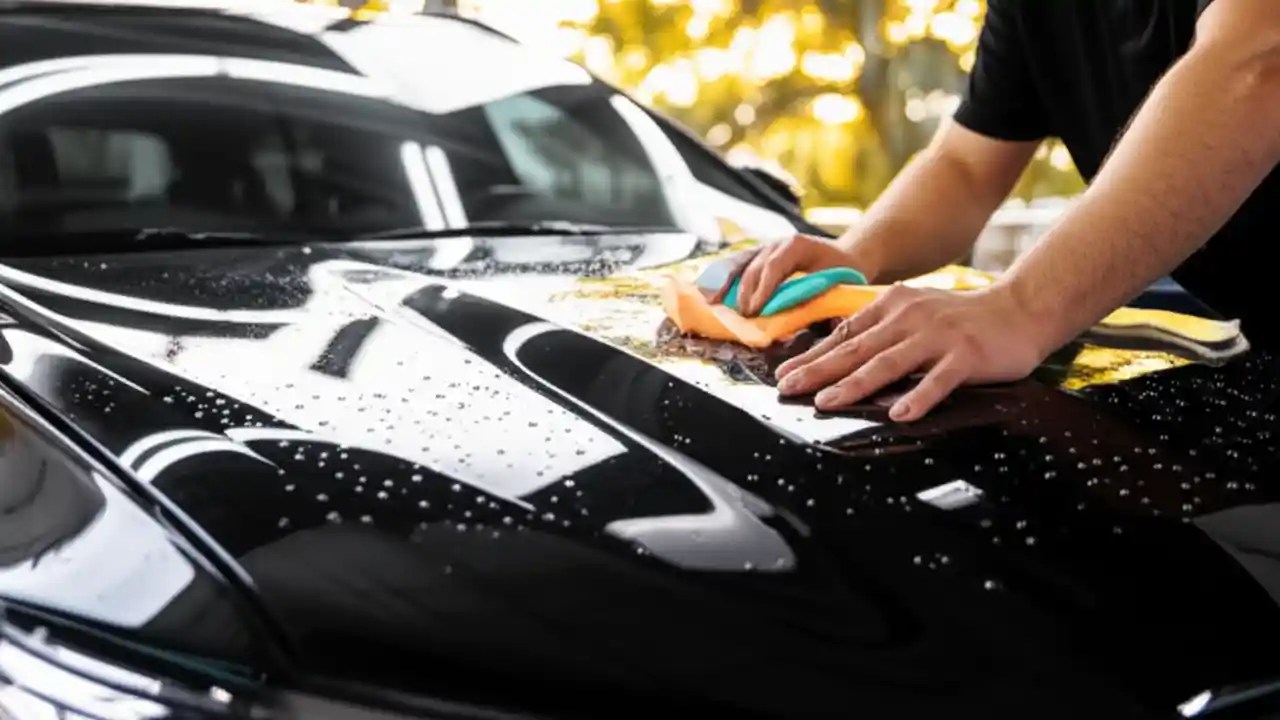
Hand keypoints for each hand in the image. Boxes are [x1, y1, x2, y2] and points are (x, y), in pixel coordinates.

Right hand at [713, 234, 863, 315]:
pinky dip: (720, 277)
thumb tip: (818, 322)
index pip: (774, 266)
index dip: (763, 288)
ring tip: (714, 303)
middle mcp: (777, 243)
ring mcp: (764, 248)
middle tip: (742, 316)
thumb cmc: (842, 273)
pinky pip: (734, 265)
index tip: (756, 310)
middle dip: (745, 293)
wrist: (843, 256)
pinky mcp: (756, 256)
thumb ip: (826, 301)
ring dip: (725, 284)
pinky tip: (708, 291)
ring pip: (739, 264)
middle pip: (754, 267)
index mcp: (798, 245)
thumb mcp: (840, 284)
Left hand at [774, 284, 1051, 420]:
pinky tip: (899, 415)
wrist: (1020, 309)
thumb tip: (837, 349)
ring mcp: (938, 336)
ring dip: (854, 385)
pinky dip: (918, 397)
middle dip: (817, 371)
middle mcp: (909, 317)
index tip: (783, 375)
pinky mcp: (966, 355)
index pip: (844, 335)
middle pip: (856, 350)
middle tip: (787, 389)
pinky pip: (938, 380)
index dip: (812, 356)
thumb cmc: (961, 318)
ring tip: (826, 403)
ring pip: (888, 364)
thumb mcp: (914, 311)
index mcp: (892, 306)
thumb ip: (880, 327)